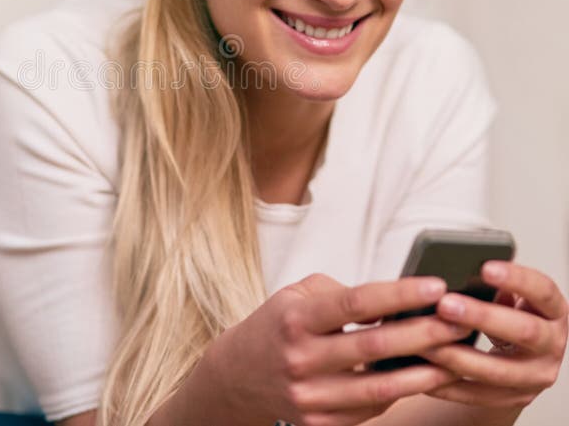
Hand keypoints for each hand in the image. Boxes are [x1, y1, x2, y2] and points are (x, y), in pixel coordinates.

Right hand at [205, 273, 468, 425]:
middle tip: (460, 319)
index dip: (399, 294)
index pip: (355, 303)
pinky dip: (402, 390)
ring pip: (382, 385)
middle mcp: (302, 359)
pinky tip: (425, 375)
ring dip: (426, 370)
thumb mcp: (296, 295)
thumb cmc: (276, 325)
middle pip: (376, 346)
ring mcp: (312, 396)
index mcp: (296, 319)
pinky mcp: (322, 423)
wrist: (238, 376)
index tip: (435, 285)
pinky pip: (373, 407)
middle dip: (425, 332)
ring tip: (457, 354)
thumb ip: (341, 293)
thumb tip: (395, 300)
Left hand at [421, 261, 568, 409]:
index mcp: (552, 310)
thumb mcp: (507, 294)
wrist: (518, 356)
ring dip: (458, 356)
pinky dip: (447, 384)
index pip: (542, 291)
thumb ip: (490, 284)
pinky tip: (423, 371)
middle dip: (482, 318)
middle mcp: (551, 344)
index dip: (517, 279)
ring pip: (498, 370)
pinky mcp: (514, 397)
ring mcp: (535, 375)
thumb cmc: (506, 313)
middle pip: (524, 331)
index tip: (485, 268)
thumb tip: (452, 268)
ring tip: (424, 341)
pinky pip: (478, 394)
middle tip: (445, 305)